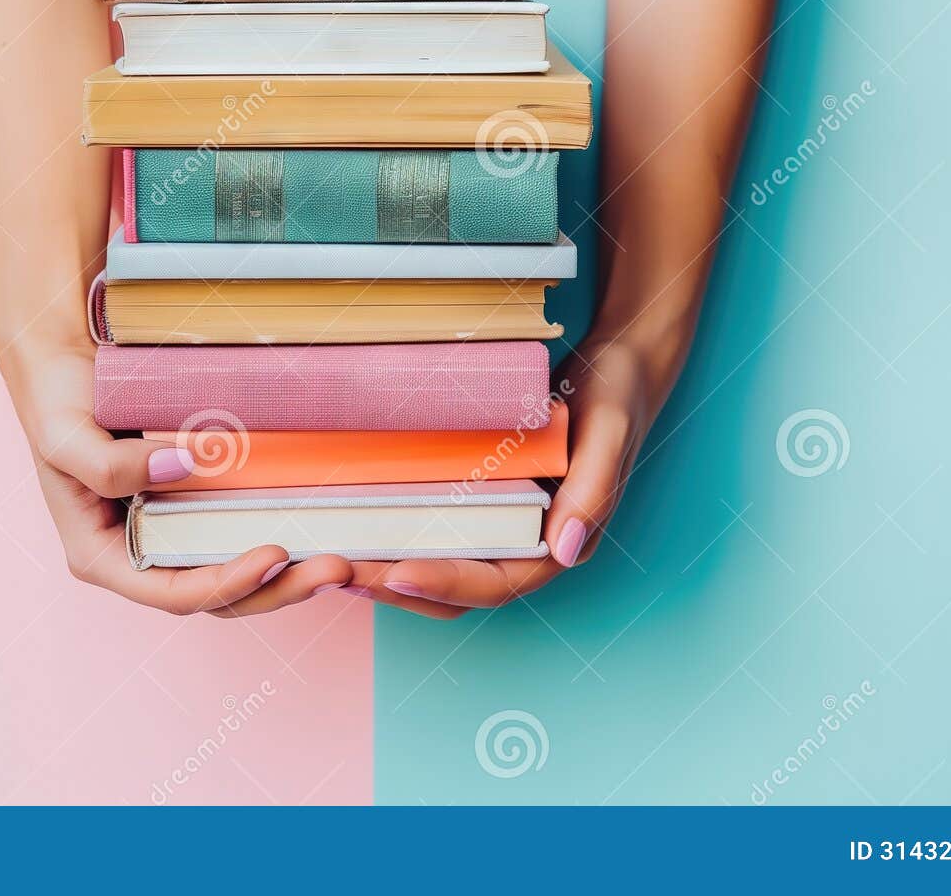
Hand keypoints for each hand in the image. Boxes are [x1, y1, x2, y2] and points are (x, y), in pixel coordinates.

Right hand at [1, 336, 353, 616]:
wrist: (64, 364)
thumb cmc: (57, 402)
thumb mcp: (65, 435)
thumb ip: (110, 464)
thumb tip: (181, 467)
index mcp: (103, 557)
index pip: (172, 593)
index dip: (226, 583)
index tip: (275, 555)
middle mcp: (140, 557)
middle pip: (217, 597)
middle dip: (277, 591)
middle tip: (336, 568)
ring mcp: (170, 535)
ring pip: (235, 574)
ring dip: (290, 576)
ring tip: (342, 562)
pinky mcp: (196, 508)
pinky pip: (239, 536)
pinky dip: (281, 541)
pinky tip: (323, 532)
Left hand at [348, 335, 669, 617]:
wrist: (617, 361)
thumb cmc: (618, 393)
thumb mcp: (611, 430)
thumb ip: (593, 489)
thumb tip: (564, 549)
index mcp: (561, 542)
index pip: (496, 582)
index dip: (444, 582)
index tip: (394, 572)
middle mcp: (529, 545)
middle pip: (455, 589)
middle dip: (397, 588)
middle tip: (339, 571)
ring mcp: (504, 526)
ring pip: (438, 567)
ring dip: (387, 571)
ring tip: (332, 560)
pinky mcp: (483, 502)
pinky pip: (434, 532)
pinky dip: (394, 537)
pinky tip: (353, 523)